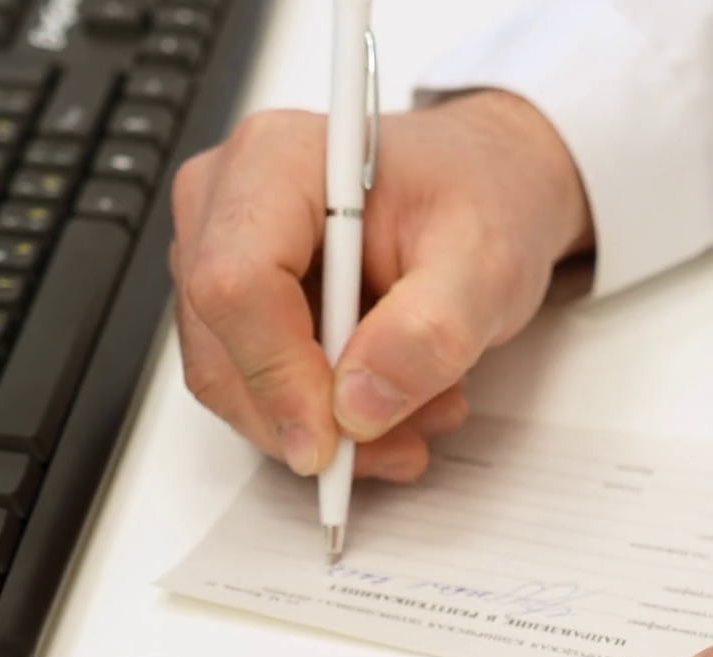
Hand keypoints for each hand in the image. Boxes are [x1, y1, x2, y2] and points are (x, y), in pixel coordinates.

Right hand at [169, 91, 591, 479]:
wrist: (490, 187)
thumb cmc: (481, 196)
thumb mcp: (486, 261)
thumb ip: (429, 330)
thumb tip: (358, 404)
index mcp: (279, 161)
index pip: (237, 283)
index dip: (278, 375)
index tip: (333, 438)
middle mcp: (229, 201)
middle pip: (223, 342)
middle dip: (309, 416)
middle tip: (402, 440)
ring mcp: (222, 252)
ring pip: (232, 379)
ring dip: (323, 425)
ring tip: (417, 411)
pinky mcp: (240, 302)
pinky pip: (253, 386)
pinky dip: (320, 417)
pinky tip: (388, 403)